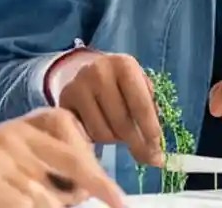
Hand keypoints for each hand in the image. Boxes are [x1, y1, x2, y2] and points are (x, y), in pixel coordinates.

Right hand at [0, 108, 124, 207]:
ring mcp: (3, 153)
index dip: (94, 169)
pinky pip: (28, 205)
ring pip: (50, 194)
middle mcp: (17, 133)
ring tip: (21, 203)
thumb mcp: (4, 166)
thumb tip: (84, 192)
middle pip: (74, 162)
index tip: (115, 194)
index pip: (75, 140)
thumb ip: (39, 172)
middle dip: (102, 187)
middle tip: (122, 206)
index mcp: (24, 124)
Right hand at [49, 51, 163, 165]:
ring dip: (115, 139)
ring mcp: (78, 85)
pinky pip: (84, 134)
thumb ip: (151, 115)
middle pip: (121, 121)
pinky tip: (102, 130)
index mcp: (124, 65)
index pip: (141, 104)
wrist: (90, 72)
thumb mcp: (141, 89)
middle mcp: (99, 71)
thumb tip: (155, 155)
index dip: (150, 130)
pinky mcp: (63, 101)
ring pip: (102, 132)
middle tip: (144, 155)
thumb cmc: (123, 85)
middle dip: (135, 142)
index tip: (157, 151)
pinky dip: (96, 139)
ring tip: (118, 131)